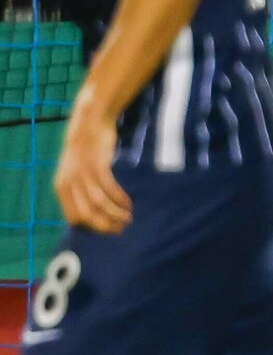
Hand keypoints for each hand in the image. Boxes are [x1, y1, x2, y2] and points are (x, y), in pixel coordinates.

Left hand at [55, 108, 131, 233]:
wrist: (89, 124)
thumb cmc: (85, 152)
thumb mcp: (75, 174)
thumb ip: (78, 191)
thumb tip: (90, 214)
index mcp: (62, 188)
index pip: (75, 219)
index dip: (92, 228)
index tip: (108, 229)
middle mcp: (69, 183)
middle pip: (87, 215)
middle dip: (106, 225)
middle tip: (121, 228)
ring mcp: (82, 174)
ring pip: (99, 203)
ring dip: (115, 214)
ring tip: (128, 218)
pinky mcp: (97, 165)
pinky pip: (109, 188)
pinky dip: (120, 198)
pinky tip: (128, 203)